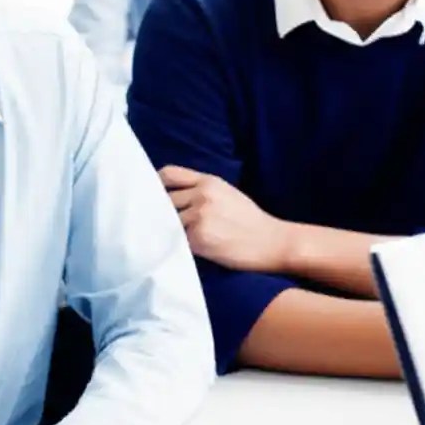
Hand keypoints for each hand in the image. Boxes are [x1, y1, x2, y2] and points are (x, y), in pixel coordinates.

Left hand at [159, 165, 291, 272]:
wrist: (272, 242)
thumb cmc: (250, 221)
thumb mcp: (227, 194)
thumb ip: (200, 190)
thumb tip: (169, 195)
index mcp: (209, 181)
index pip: (169, 174)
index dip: (156, 185)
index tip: (152, 196)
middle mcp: (201, 195)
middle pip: (165, 200)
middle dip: (163, 213)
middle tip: (163, 224)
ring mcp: (199, 216)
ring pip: (169, 222)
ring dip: (172, 232)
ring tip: (182, 240)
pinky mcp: (198, 239)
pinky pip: (178, 241)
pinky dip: (180, 247)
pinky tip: (190, 250)